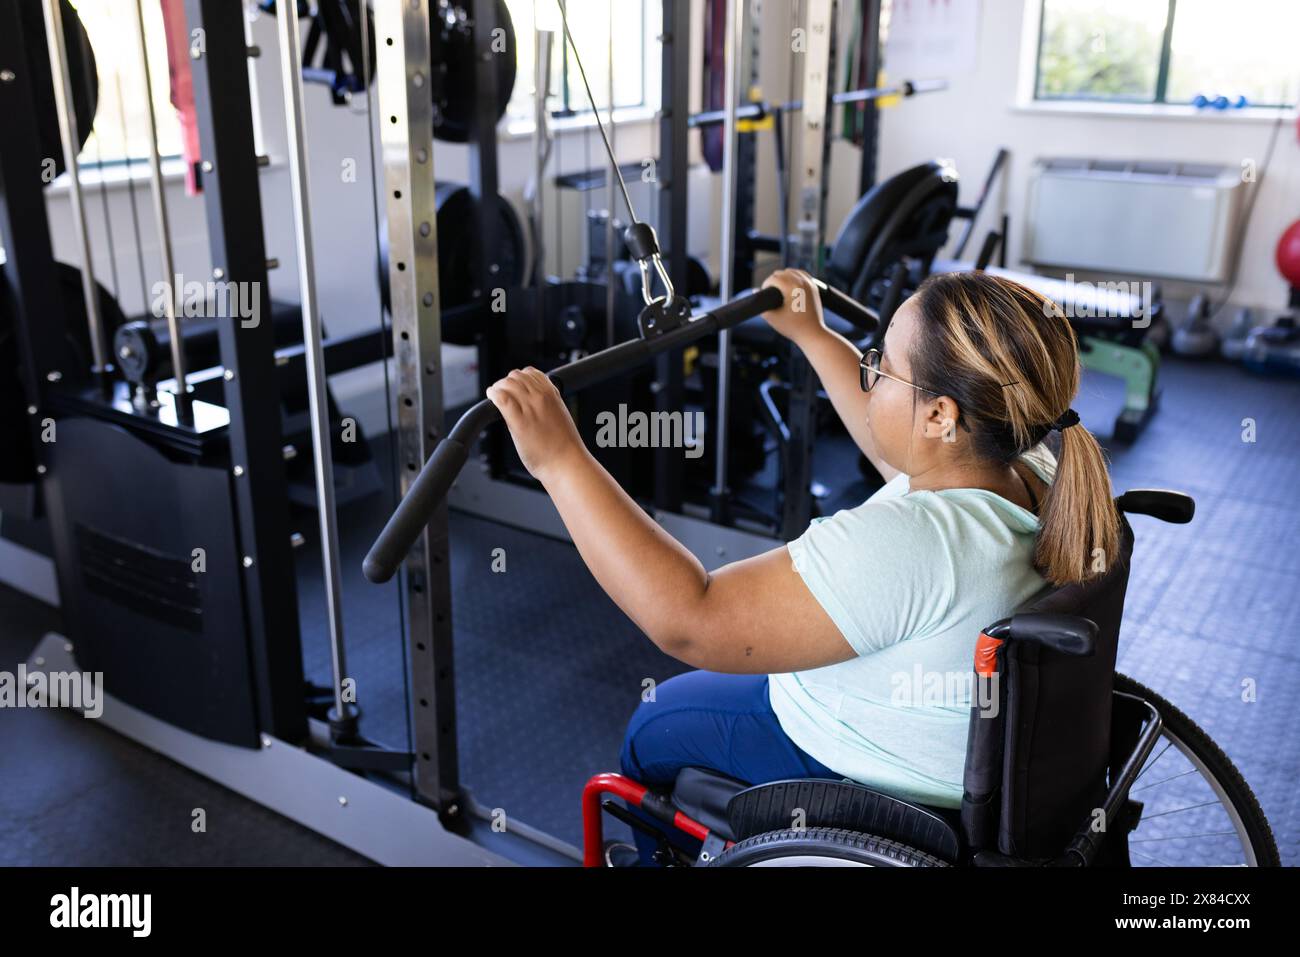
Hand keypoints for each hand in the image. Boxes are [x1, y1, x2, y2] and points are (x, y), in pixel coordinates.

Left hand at [485, 367, 586, 482]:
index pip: (531, 373)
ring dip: (498, 388)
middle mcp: (541, 397)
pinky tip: (492, 398)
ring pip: (507, 383)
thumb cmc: (564, 447)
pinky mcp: (518, 421)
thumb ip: (548, 406)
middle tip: (502, 393)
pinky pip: (501, 398)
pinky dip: (493, 394)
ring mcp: (530, 407)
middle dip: (507, 383)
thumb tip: (535, 405)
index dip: (520, 378)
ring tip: (495, 397)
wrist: (566, 463)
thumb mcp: (560, 417)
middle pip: (516, 376)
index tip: (514, 387)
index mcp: (553, 395)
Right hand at [760, 268, 826, 345]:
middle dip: (773, 280)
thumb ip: (761, 304)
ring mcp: (809, 283)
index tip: (763, 294)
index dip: (765, 285)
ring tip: (778, 287)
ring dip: (783, 276)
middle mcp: (802, 282)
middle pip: (781, 273)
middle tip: (770, 292)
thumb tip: (755, 290)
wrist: (812, 333)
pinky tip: (789, 283)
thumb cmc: (793, 327)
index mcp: (792, 288)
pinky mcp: (814, 287)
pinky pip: (802, 274)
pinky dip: (794, 276)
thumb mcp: (772, 317)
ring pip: (792, 271)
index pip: (773, 279)